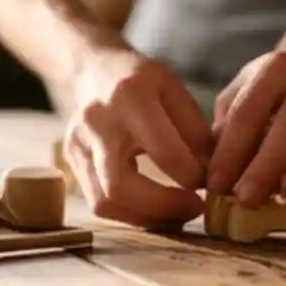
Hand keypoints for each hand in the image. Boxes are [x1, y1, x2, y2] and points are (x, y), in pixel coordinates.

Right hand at [62, 47, 212, 226]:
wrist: (93, 68)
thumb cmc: (141, 78)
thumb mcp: (174, 89)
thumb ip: (195, 129)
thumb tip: (213, 173)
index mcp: (130, 97)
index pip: (163, 152)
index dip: (192, 175)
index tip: (210, 182)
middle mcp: (97, 122)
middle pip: (122, 186)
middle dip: (165, 207)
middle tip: (195, 208)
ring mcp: (78, 144)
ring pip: (106, 202)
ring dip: (146, 218)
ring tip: (177, 215)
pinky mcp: (72, 162)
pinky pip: (99, 202)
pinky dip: (130, 213)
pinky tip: (154, 209)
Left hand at [208, 50, 285, 205]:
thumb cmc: (268, 94)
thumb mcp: (241, 97)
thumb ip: (224, 130)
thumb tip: (207, 173)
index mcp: (274, 68)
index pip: (247, 113)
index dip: (230, 152)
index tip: (215, 185)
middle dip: (264, 169)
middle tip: (246, 201)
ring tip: (281, 197)